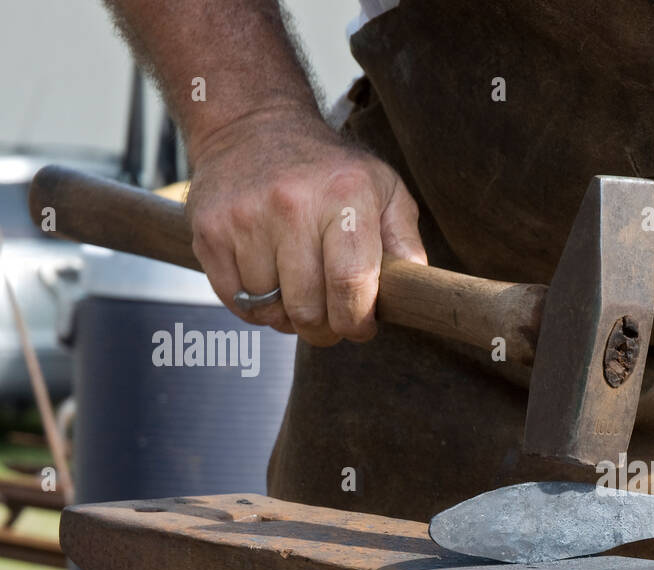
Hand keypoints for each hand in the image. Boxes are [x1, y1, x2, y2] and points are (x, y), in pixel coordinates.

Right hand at [186, 103, 426, 345]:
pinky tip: (271, 285)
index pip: (351, 284)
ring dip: (288, 317)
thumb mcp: (384, 190)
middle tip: (331, 320)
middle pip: (308, 308)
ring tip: (300, 293)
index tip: (361, 326)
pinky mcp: (209, 231)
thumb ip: (405, 243)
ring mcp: (244, 218)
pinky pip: (237, 301)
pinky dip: (256, 307)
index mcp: (344, 196)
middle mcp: (291, 206)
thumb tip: (414, 291)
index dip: (358, 321)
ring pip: (271, 310)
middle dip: (325, 329)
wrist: (252, 126)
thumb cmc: (329, 170)